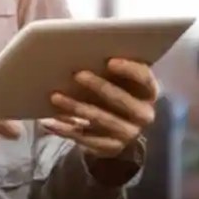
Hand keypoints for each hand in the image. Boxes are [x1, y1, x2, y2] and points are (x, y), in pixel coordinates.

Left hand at [42, 59, 159, 159]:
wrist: (120, 131)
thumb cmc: (117, 94)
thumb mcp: (122, 82)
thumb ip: (114, 70)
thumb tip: (86, 49)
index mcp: (149, 93)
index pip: (145, 79)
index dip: (129, 70)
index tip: (110, 61)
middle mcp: (144, 114)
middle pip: (121, 100)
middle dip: (99, 87)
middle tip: (77, 75)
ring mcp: (128, 133)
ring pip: (100, 119)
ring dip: (76, 107)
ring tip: (55, 97)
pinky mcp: (111, 148)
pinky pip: (85, 139)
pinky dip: (65, 130)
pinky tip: (49, 122)